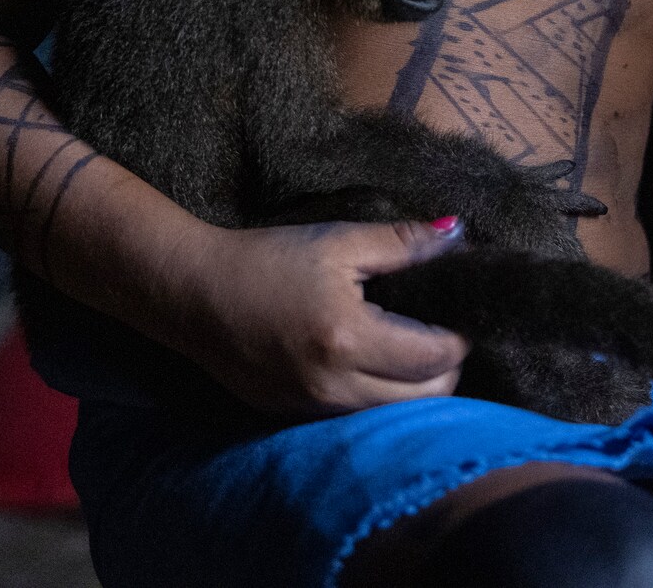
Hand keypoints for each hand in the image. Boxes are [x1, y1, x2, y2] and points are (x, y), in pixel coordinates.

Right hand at [152, 217, 470, 417]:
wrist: (194, 293)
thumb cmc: (267, 258)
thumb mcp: (338, 241)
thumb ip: (402, 242)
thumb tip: (457, 233)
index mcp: (350, 339)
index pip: (438, 358)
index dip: (459, 335)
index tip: (456, 312)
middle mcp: (336, 386)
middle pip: (427, 398)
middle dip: (445, 367)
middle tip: (436, 331)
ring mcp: (314, 410)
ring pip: (395, 416)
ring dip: (413, 387)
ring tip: (407, 348)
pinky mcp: (296, 418)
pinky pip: (358, 419)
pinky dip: (377, 397)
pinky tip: (369, 364)